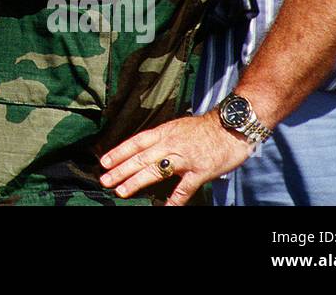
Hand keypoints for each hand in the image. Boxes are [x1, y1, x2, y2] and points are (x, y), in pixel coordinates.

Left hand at [99, 112, 252, 205]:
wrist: (231, 125)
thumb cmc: (204, 129)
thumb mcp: (177, 127)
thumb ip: (161, 139)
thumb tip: (143, 149)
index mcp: (164, 133)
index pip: (136, 142)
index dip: (119, 152)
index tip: (103, 162)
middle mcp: (170, 144)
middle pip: (141, 158)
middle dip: (121, 170)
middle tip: (105, 180)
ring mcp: (185, 158)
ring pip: (156, 171)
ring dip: (136, 181)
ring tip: (121, 191)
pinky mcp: (200, 171)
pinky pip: (184, 188)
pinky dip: (174, 200)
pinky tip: (165, 209)